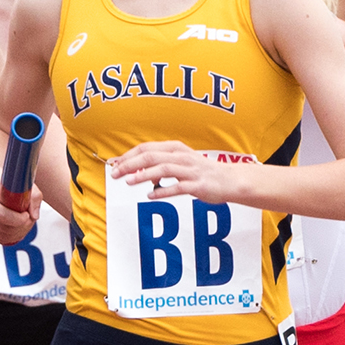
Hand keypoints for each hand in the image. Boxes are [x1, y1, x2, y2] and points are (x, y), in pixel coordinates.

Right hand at [0, 165, 38, 243]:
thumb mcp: (21, 182)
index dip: (20, 219)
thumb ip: (33, 196)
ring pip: (2, 238)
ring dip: (17, 233)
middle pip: (4, 230)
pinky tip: (12, 225)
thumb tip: (34, 215)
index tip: (27, 214)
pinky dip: (9, 236)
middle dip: (22, 227)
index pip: (3, 216)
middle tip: (29, 219)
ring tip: (22, 221)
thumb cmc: (1, 179)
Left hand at [107, 141, 250, 203]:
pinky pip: (177, 187)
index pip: (146, 148)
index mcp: (175, 149)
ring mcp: (190, 171)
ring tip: (128, 182)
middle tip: (115, 174)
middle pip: (151, 156)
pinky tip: (149, 196)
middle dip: (130, 164)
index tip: (114, 164)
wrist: (231, 180)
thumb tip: (140, 172)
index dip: (128, 156)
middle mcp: (182, 157)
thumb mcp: (181, 162)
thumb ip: (160, 164)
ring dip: (143, 175)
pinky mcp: (197, 185)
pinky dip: (162, 191)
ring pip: (162, 169)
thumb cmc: (202, 171)